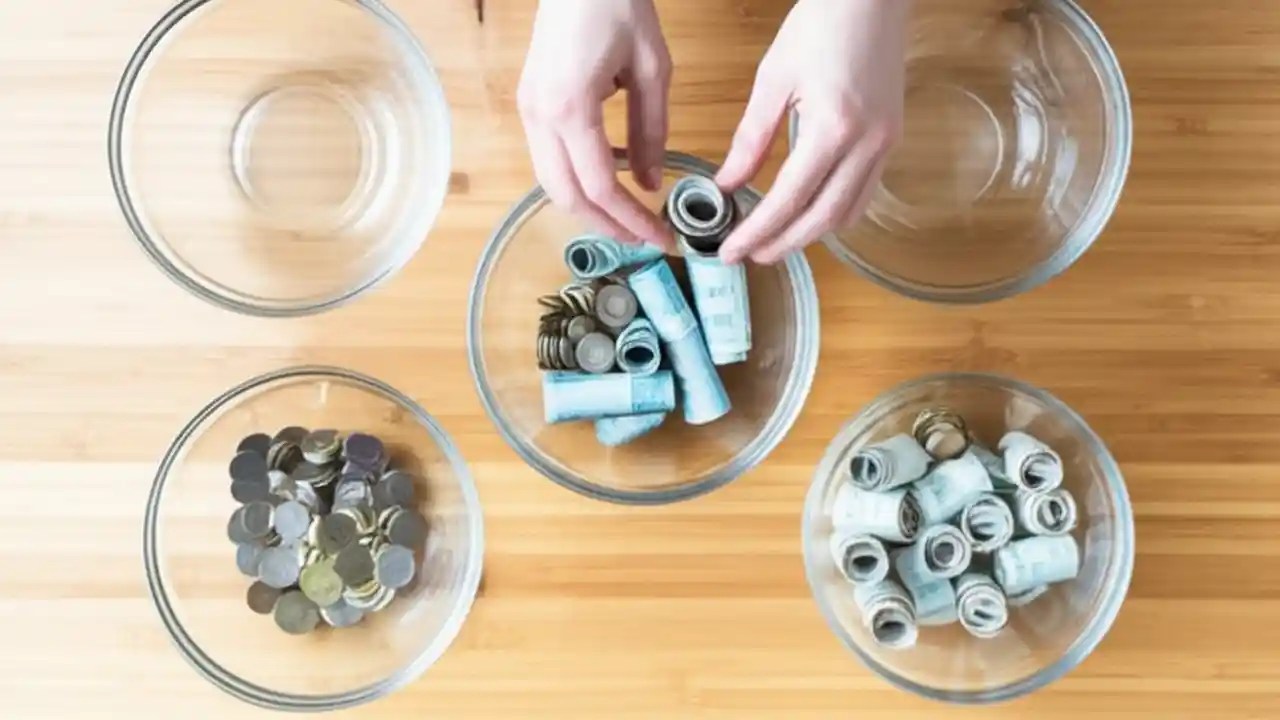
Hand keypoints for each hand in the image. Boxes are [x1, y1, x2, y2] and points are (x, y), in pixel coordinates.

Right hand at [517, 0, 673, 247]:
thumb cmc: (616, 5)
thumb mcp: (652, 69)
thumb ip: (651, 131)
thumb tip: (651, 182)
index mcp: (571, 108)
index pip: (600, 187)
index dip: (632, 220)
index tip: (661, 237)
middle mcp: (540, 116)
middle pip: (566, 197)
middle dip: (606, 226)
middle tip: (643, 238)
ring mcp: (529, 111)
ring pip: (551, 183)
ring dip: (588, 207)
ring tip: (628, 216)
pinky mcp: (529, 104)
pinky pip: (548, 159)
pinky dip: (576, 180)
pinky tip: (609, 178)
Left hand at [716, 0, 908, 263]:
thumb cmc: (822, 24)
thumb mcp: (773, 79)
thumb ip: (750, 139)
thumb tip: (727, 184)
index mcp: (833, 129)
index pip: (789, 200)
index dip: (757, 232)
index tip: (730, 251)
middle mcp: (866, 145)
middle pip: (821, 219)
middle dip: (782, 244)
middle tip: (749, 255)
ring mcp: (885, 144)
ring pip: (848, 213)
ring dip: (810, 234)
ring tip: (775, 240)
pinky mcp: (891, 139)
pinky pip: (864, 193)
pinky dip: (835, 213)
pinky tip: (809, 213)